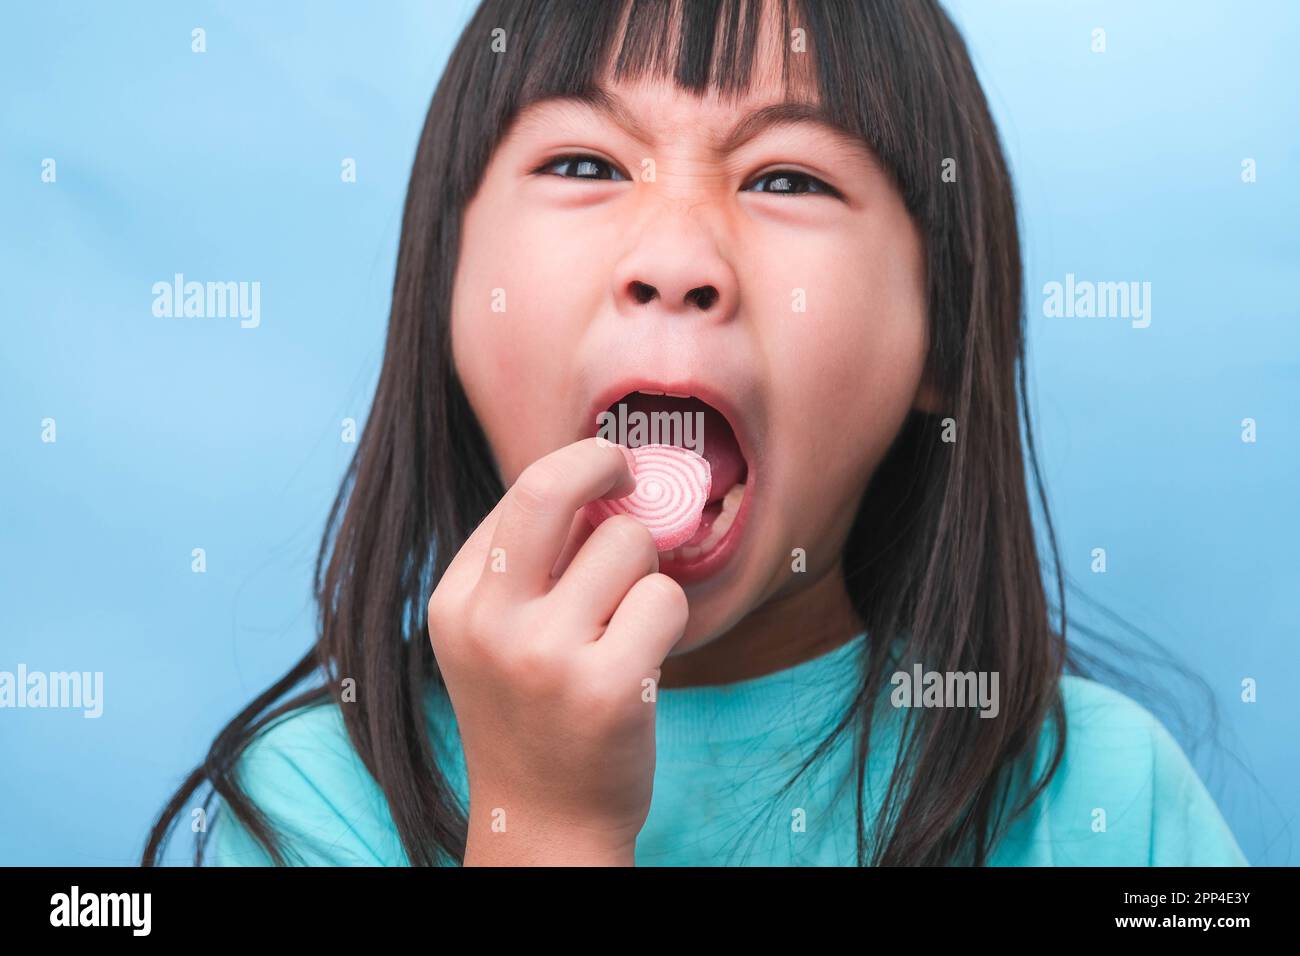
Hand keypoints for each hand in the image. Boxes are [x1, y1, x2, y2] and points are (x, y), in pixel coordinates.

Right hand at [426, 437, 688, 864]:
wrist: (544, 823)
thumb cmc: (534, 714)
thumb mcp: (494, 636)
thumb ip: (529, 562)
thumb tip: (598, 474)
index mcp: (456, 603)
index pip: (520, 493)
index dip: (576, 470)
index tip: (607, 473)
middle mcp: (489, 623)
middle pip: (552, 487)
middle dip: (604, 461)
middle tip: (629, 472)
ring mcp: (544, 656)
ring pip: (629, 542)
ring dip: (645, 571)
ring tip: (625, 623)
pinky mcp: (607, 689)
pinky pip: (665, 597)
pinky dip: (668, 617)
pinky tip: (643, 656)